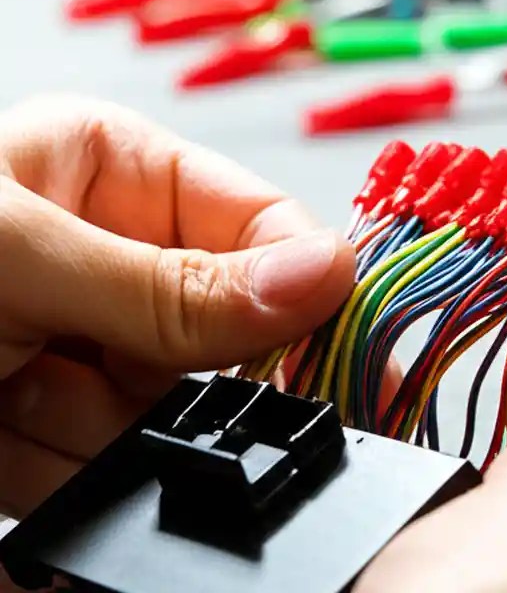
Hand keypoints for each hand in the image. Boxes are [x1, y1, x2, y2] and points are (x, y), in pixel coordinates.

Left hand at [0, 96, 356, 520]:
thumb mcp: (12, 258)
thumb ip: (171, 285)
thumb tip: (323, 277)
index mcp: (109, 172)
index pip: (260, 225)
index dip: (298, 284)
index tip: (317, 338)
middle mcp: (105, 260)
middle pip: (221, 337)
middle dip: (172, 378)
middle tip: (95, 371)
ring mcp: (75, 350)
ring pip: (167, 418)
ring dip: (102, 435)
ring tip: (11, 403)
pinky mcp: (42, 432)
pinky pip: (106, 472)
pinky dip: (66, 486)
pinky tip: (1, 447)